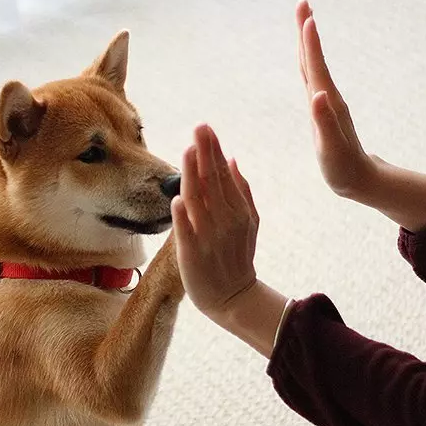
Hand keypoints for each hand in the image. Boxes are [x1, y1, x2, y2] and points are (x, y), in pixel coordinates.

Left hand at [171, 125, 258, 323]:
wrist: (233, 297)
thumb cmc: (237, 256)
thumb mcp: (249, 223)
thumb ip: (242, 192)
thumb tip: (232, 160)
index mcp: (238, 211)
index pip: (222, 176)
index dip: (213, 152)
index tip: (205, 129)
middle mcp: (224, 221)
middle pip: (212, 183)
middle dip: (205, 154)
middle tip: (199, 128)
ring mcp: (208, 238)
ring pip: (199, 202)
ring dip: (192, 176)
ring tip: (188, 152)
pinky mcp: (191, 255)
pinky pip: (186, 233)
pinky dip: (182, 217)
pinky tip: (177, 199)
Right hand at [296, 0, 377, 200]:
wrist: (358, 179)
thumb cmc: (343, 168)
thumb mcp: (332, 148)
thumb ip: (324, 122)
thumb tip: (317, 95)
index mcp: (328, 103)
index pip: (316, 68)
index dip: (310, 44)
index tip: (307, 18)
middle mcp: (327, 97)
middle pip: (314, 58)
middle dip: (306, 31)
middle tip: (302, 3)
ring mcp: (325, 102)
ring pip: (313, 66)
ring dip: (307, 43)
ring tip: (303, 21)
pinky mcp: (323, 109)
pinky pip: (312, 78)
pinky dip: (307, 62)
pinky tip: (305, 58)